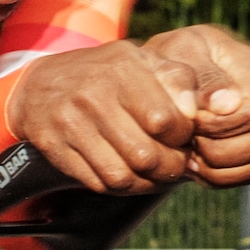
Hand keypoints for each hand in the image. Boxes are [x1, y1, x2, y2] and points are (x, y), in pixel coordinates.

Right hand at [5, 40, 197, 193]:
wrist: (42, 85)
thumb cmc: (107, 74)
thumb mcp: (143, 62)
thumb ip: (179, 79)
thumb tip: (207, 110)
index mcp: (123, 69)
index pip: (167, 122)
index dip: (183, 137)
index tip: (184, 137)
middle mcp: (93, 95)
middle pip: (146, 156)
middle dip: (169, 167)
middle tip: (176, 163)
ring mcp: (71, 124)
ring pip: (123, 176)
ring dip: (147, 183)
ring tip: (156, 172)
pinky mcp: (55, 148)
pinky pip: (99, 183)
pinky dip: (122, 187)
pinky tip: (132, 175)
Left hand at [139, 24, 249, 187]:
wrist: (161, 78)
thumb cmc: (165, 62)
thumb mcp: (173, 56)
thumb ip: (197, 78)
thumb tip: (225, 106)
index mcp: (249, 63)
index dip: (220, 128)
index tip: (188, 124)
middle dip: (219, 151)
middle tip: (186, 143)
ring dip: (220, 168)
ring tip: (188, 156)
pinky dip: (220, 177)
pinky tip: (194, 164)